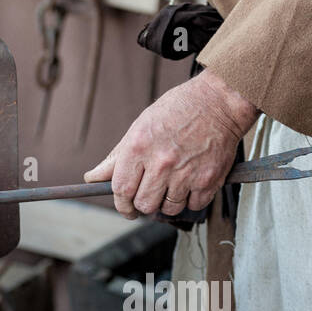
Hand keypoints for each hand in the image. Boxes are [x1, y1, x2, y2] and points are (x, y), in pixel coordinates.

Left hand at [84, 68, 258, 219]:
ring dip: (167, 203)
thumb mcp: (140, 126)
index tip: (125, 207)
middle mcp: (161, 162)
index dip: (121, 204)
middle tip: (149, 196)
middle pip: (144, 204)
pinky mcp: (209, 180)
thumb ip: (117, 157)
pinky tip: (190, 184)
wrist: (219, 101)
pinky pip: (194, 206)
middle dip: (143, 205)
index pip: (121, 190)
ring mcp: (186, 173)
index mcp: (139, 147)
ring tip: (171, 186)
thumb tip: (92, 178)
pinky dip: (190, 200)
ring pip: (169, 209)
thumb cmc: (177, 110)